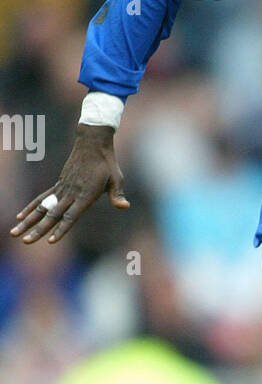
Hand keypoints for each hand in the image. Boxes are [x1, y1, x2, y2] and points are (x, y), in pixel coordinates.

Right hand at [9, 125, 129, 243]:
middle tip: (25, 241)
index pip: (70, 216)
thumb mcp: (116, 178)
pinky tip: (20, 217)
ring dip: (28, 222)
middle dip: (38, 230)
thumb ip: (117, 194)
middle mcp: (71, 193)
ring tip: (15, 233)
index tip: (51, 241)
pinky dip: (31, 208)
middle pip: (52, 216)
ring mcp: (62, 189)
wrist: (92, 142)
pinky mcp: (59, 185)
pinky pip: (41, 199)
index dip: (61, 229)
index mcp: (85, 195)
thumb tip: (125, 206)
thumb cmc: (107, 163)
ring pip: (42, 209)